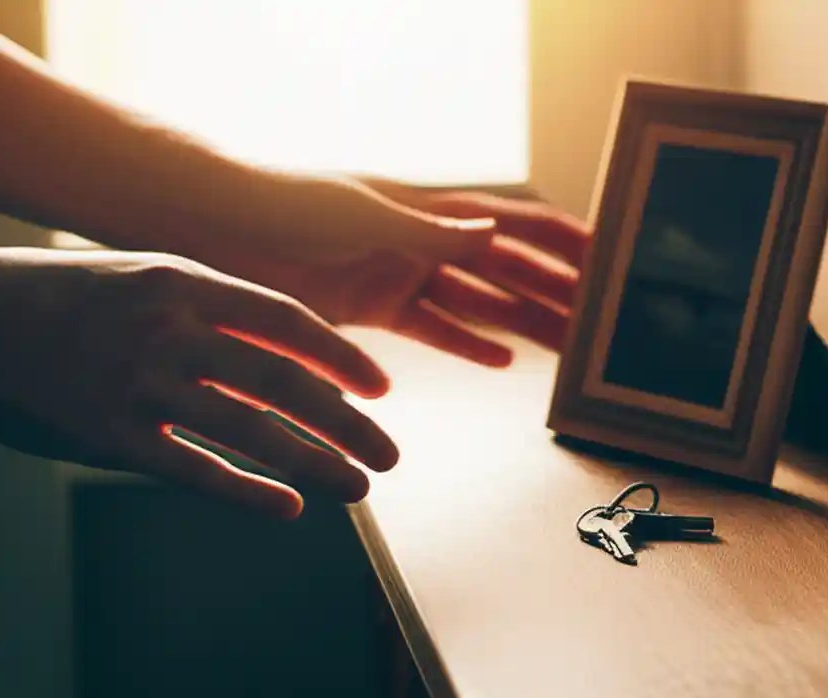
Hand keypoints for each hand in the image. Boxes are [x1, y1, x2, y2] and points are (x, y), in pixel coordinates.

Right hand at [0, 248, 398, 518]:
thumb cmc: (63, 296)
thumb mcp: (143, 276)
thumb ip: (213, 306)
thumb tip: (291, 347)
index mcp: (184, 281)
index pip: (288, 320)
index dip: (343, 358)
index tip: (381, 390)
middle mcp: (168, 329)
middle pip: (284, 381)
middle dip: (348, 423)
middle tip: (391, 455)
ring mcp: (136, 383)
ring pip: (250, 430)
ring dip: (315, 463)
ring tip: (359, 487)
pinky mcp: (104, 435)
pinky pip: (191, 469)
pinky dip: (247, 491)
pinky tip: (289, 508)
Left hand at [186, 174, 588, 366]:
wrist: (218, 230)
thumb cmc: (287, 205)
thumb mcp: (365, 218)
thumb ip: (432, 233)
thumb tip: (496, 235)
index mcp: (432, 210)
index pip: (515, 224)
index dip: (563, 240)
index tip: (609, 258)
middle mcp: (426, 241)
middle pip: (509, 271)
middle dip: (557, 293)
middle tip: (601, 321)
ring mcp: (403, 275)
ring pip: (481, 305)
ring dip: (525, 325)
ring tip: (568, 348)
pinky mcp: (376, 308)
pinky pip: (436, 329)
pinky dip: (469, 344)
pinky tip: (502, 362)